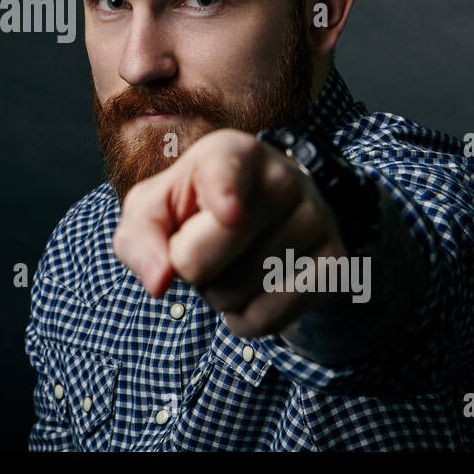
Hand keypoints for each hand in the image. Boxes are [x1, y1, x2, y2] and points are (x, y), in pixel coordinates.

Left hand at [111, 127, 346, 337]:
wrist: (267, 215)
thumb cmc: (196, 208)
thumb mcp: (155, 209)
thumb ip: (139, 238)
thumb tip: (158, 282)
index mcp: (231, 153)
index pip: (226, 174)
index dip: (223, 196)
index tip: (229, 213)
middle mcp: (281, 179)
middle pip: (200, 260)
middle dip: (186, 268)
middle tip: (203, 245)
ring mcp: (315, 220)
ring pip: (232, 295)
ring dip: (217, 294)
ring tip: (234, 260)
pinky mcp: (334, 265)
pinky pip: (265, 321)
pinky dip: (244, 318)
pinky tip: (255, 287)